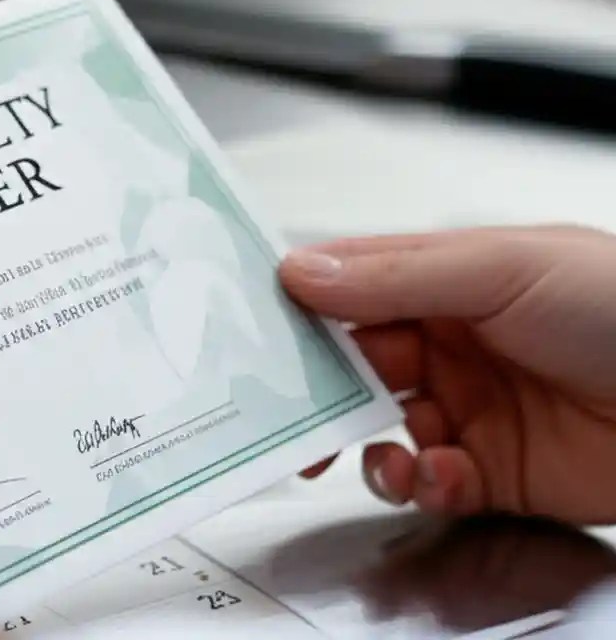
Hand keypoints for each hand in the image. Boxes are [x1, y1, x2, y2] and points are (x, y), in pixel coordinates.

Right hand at [281, 225, 615, 522]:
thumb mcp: (503, 268)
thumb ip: (396, 274)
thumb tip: (300, 271)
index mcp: (445, 279)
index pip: (346, 285)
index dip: (295, 304)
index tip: (249, 326)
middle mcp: (447, 342)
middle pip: (347, 365)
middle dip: (313, 389)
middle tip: (284, 409)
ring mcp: (465, 408)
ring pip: (374, 430)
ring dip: (362, 445)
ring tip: (378, 452)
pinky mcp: (488, 472)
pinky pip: (424, 481)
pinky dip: (418, 483)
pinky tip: (438, 474)